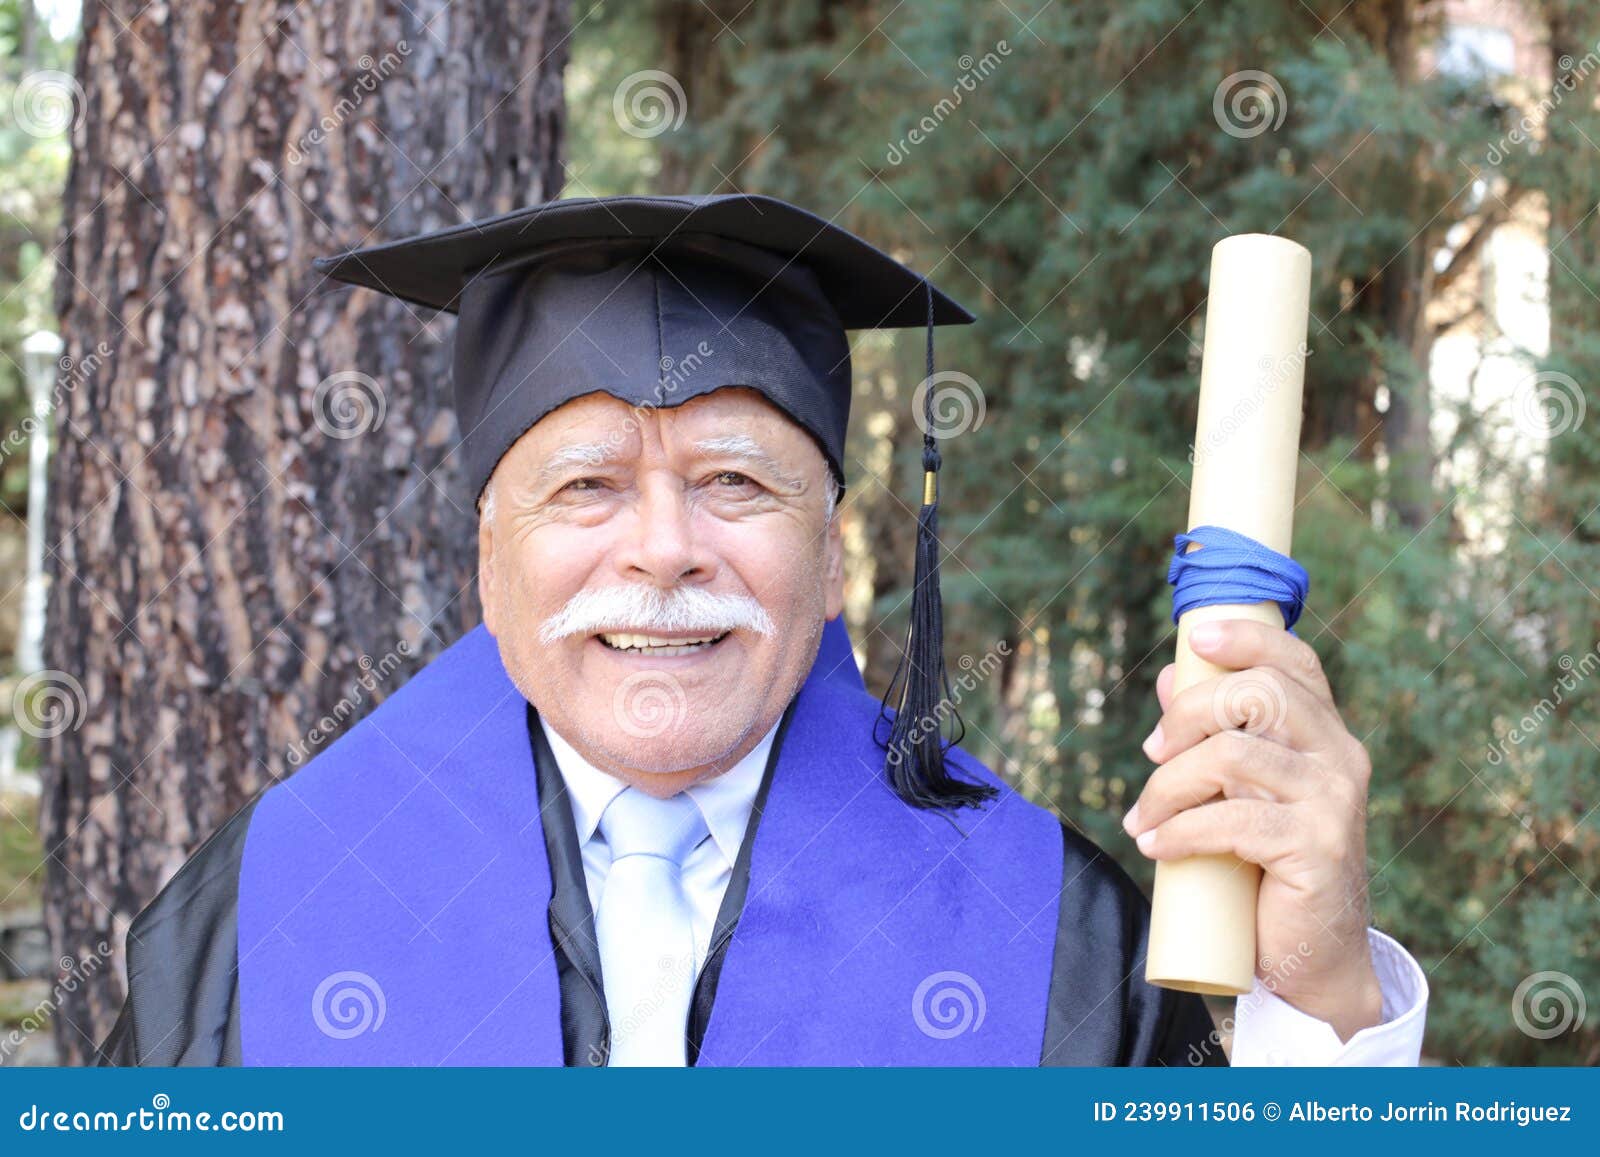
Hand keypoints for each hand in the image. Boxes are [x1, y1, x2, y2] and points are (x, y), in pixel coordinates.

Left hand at [1123, 618, 1381, 1040]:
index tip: (1196, 639)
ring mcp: (1333, 803)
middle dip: (1187, 717)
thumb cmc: (1269, 867)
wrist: (1314, 956)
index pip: (1295, 663)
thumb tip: (1172, 676)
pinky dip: (1180, 831)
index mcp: (1326, 735)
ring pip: (1232, 756)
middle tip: (1152, 753)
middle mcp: (1340, 759)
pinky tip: (1155, 846)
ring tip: (1144, 817)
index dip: (1248, 639)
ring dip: (1169, 785)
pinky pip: (1233, 821)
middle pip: (1256, 696)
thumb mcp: (1241, 791)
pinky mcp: (1318, 849)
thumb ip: (1215, 735)